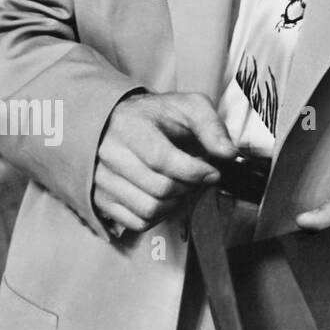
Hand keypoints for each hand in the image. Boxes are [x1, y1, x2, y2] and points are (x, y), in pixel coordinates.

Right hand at [91, 91, 237, 233]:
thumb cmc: (158, 115)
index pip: (162, 159)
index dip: (193, 171)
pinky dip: (160, 216)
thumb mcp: (190, 107)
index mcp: (130, 126)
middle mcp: (109, 154)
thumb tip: (229, 153)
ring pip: (149, 209)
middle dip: (190, 187)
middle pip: (159, 188)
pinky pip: (136, 222)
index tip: (212, 172)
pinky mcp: (101, 199)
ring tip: (185, 186)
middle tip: (200, 178)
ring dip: (177, 203)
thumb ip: (212, 127)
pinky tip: (168, 199)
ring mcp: (101, 179)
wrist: (122, 122)